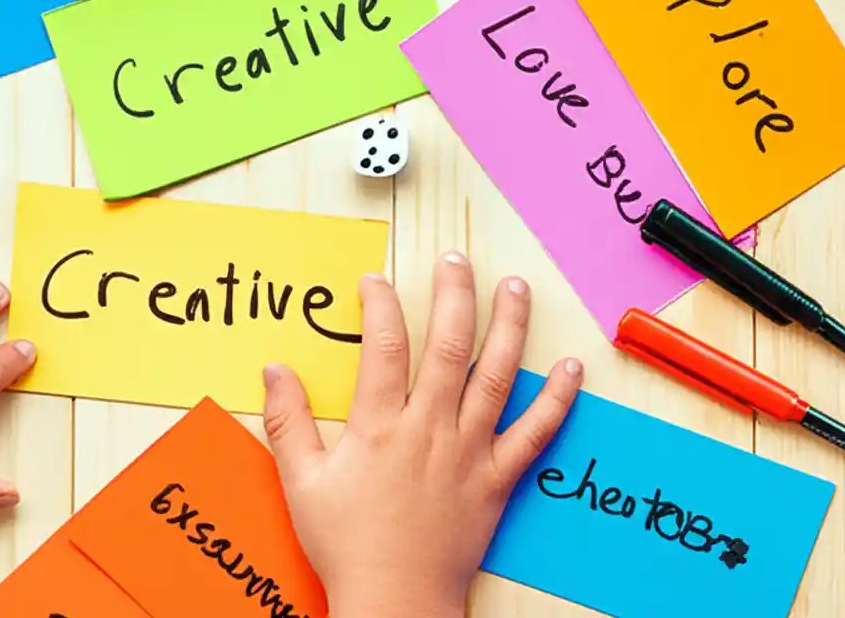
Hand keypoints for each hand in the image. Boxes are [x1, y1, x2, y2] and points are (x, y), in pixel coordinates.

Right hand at [261, 253, 582, 617]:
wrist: (394, 601)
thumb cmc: (346, 546)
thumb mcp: (300, 483)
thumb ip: (286, 421)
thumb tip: (274, 369)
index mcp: (379, 427)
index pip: (383, 347)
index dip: (380, 305)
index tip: (375, 280)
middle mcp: (429, 429)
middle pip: (448, 345)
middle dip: (454, 294)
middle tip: (457, 260)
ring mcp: (468, 452)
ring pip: (496, 376)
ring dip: (509, 327)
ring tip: (516, 288)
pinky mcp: (496, 479)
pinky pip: (535, 433)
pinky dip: (557, 399)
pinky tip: (570, 367)